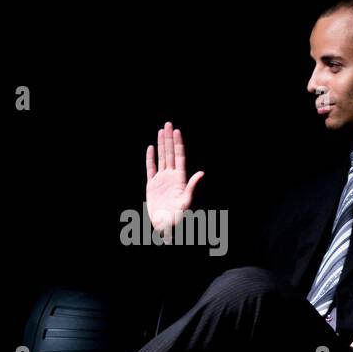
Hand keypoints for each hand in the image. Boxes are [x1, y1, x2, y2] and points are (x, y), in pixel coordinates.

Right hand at [146, 121, 204, 236]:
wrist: (166, 227)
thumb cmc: (180, 218)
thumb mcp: (188, 202)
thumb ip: (193, 187)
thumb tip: (202, 173)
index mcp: (180, 179)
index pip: (179, 157)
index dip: (178, 144)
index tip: (176, 131)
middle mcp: (171, 176)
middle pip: (170, 153)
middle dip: (169, 139)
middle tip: (168, 124)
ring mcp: (162, 180)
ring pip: (162, 158)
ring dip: (161, 144)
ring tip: (161, 131)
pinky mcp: (152, 185)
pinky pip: (151, 168)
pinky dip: (150, 158)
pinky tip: (151, 148)